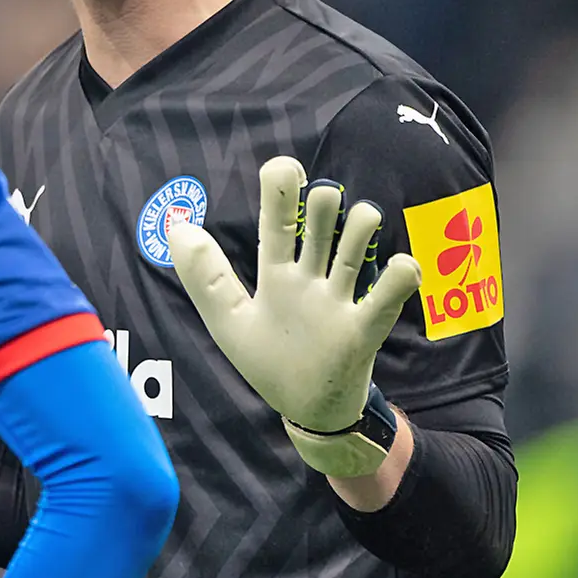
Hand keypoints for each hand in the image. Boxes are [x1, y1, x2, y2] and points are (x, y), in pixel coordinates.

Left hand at [168, 156, 420, 462]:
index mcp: (276, 276)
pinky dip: (399, 279)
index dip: (280, 192)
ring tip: (361, 221)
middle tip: (323, 199)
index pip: (276, 223)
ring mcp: (339, 302)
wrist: (305, 411)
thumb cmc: (268, 361)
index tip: (285, 167)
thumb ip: (204, 276)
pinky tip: (400, 266)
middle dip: (324, 205)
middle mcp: (309, 281)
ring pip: (354, 250)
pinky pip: (387, 300)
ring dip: (360, 228)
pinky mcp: (364, 331)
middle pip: (320, 228)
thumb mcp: (228, 320)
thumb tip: (177, 226)